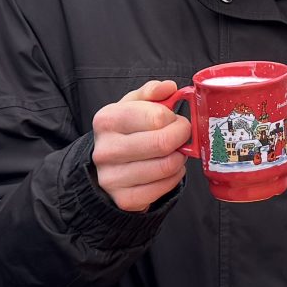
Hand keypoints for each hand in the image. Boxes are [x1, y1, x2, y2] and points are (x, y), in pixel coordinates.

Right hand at [92, 78, 192, 211]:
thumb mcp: (131, 106)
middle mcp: (106, 150)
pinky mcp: (124, 199)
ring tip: (174, 152)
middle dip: (181, 137)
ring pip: (166, 166)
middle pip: (162, 142)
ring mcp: (113, 178)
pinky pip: (164, 187)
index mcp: (107, 120)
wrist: (104, 169)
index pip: (156, 116)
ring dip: (179, 158)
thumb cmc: (124, 133)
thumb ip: (151, 92)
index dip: (174, 118)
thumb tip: (169, 87)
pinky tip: (168, 169)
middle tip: (182, 135)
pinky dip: (174, 177)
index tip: (174, 119)